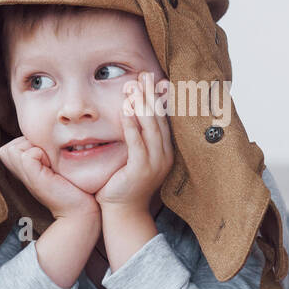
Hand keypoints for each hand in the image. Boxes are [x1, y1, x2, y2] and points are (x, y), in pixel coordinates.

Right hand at [0, 135, 98, 220]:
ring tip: (51, 166)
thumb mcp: (53, 163)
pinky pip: (29, 153)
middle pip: (13, 144)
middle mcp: (17, 171)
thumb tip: (41, 130)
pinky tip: (52, 170)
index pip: (13, 143)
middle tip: (50, 164)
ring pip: (17, 147)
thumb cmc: (71, 184)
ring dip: (38, 151)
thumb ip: (42, 148)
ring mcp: (22, 175)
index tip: (48, 163)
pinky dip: (42, 156)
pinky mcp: (31, 176)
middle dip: (33, 147)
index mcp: (20, 167)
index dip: (32, 146)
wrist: (80, 208)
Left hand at [96, 73, 173, 214]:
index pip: (164, 119)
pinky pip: (137, 143)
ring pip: (151, 128)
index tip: (153, 79)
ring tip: (134, 86)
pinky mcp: (141, 170)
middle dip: (151, 95)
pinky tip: (126, 110)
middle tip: (143, 74)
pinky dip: (132, 125)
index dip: (158, 98)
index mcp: (165, 151)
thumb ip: (136, 138)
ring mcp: (155, 164)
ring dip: (142, 105)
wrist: (123, 214)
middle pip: (159, 119)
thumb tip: (130, 113)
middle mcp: (164, 156)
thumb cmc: (123, 185)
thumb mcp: (134, 157)